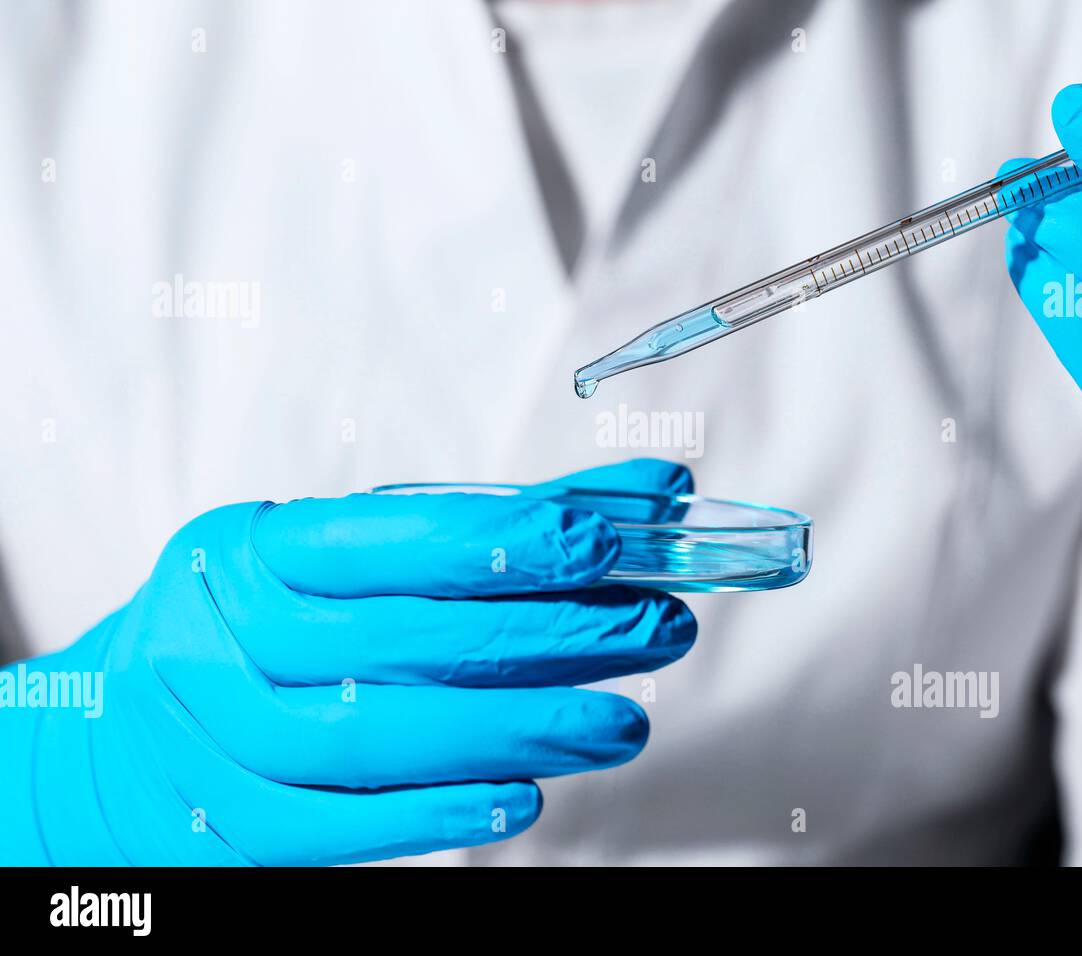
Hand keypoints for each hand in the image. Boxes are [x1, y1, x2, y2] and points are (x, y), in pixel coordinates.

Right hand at [0, 460, 696, 863]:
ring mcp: (220, 734)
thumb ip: (452, 542)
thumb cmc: (249, 626)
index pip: (406, 538)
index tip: (619, 532)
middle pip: (414, 636)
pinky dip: (438, 811)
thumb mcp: (323, 558)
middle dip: (557, 633)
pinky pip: (340, 822)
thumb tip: (610, 512)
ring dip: (521, 729)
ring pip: (384, 732)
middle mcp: (229, 635)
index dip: (523, 535)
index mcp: (258, 549)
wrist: (114, 729)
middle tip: (658, 626)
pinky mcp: (229, 819)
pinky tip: (524, 798)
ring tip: (620, 721)